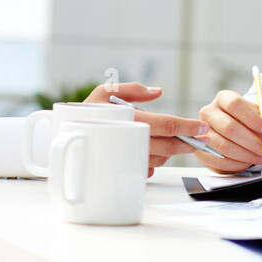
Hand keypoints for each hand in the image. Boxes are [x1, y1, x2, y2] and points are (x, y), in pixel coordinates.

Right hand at [86, 82, 210, 176]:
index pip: (166, 125)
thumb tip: (157, 91)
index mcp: (127, 120)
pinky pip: (148, 169)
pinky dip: (154, 161)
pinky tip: (150, 151)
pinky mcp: (122, 172)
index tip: (202, 127)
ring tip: (173, 141)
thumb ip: (131, 90)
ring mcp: (125, 160)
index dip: (188, 127)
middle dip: (187, 143)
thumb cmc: (83, 114)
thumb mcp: (103, 93)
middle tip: (201, 139)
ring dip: (170, 152)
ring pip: (160, 159)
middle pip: (168, 146)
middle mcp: (127, 141)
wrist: (59, 141)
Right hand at [197, 90, 261, 173]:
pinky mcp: (201, 151)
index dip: (252, 119)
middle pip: (228, 126)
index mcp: (225, 98)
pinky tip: (248, 162)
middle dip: (251, 142)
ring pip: (223, 145)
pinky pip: (218, 160)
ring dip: (246, 155)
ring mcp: (202, 133)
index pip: (234, 104)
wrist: (245, 137)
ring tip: (261, 157)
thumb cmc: (257, 123)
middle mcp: (209, 112)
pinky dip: (236, 164)